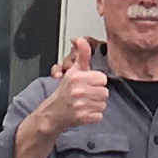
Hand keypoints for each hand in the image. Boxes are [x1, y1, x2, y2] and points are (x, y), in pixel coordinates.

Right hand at [27, 36, 107, 153]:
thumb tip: (81, 39)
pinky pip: (99, 115)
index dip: (96, 81)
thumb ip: (81, 56)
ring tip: (85, 103)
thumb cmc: (65, 90)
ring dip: (96, 105)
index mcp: (77, 77)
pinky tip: (84, 112)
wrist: (52, 113)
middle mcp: (79, 91)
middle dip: (97, 94)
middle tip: (86, 95)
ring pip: (103, 104)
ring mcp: (81, 106)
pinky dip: (93, 116)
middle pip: (104, 92)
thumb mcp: (72, 71)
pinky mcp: (83, 118)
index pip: (102, 78)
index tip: (88, 84)